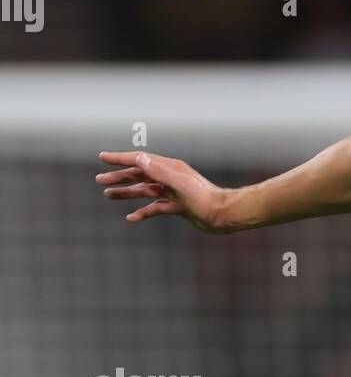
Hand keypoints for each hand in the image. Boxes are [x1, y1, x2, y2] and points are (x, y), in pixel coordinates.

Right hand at [95, 150, 230, 230]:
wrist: (224, 216)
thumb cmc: (206, 200)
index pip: (140, 160)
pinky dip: (143, 212)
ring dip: (127, 193)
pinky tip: (131, 218)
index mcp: (169, 168)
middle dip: (119, 177)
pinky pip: (156, 208)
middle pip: (139, 175)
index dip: (120, 159)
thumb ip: (160, 171)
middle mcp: (170, 178)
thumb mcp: (181, 184)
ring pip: (145, 191)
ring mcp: (174, 193)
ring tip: (108, 195)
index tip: (102, 158)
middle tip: (99, 181)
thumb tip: (139, 158)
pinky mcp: (178, 207)